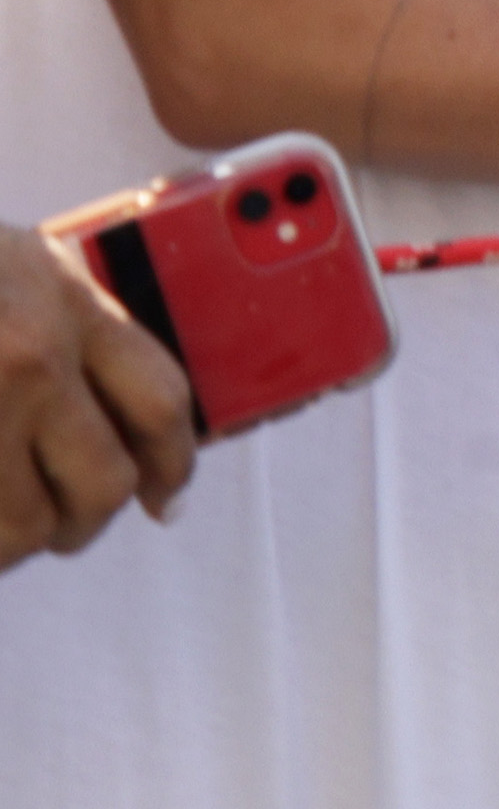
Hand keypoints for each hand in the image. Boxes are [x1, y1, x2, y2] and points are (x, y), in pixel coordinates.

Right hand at [0, 222, 196, 566]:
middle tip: (63, 529)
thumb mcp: (15, 266)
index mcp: (63, 299)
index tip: (162, 498)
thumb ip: (70, 329)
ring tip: (5, 535)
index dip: (171, 465)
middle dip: (86, 521)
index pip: (159, 401)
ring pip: (27, 522)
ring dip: (18, 543)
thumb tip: (129, 440)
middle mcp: (27, 352)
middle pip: (103, 481)